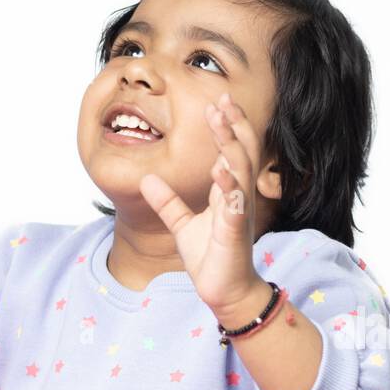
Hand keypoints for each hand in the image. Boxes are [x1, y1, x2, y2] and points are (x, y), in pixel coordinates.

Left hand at [138, 92, 264, 319]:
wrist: (225, 292)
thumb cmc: (211, 259)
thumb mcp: (182, 225)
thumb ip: (167, 202)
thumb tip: (146, 179)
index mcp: (228, 193)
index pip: (233, 152)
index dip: (227, 127)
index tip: (217, 103)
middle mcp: (238, 198)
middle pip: (243, 153)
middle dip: (234, 125)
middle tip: (223, 98)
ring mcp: (239, 214)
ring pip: (241, 171)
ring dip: (232, 145)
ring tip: (221, 121)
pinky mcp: (235, 233)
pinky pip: (235, 206)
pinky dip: (229, 187)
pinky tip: (220, 171)